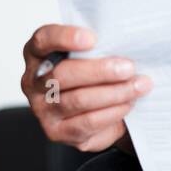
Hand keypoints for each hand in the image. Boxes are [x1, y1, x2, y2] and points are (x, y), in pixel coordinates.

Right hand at [21, 24, 151, 152]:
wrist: (94, 107)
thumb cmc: (92, 72)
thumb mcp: (90, 53)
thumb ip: (98, 45)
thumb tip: (125, 44)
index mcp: (37, 54)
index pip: (43, 40)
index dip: (65, 37)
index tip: (92, 38)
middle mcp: (32, 82)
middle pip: (62, 74)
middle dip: (100, 71)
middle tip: (129, 68)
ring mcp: (42, 109)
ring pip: (78, 100)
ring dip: (114, 93)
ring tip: (138, 86)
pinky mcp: (57, 132)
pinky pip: (86, 123)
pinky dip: (111, 112)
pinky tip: (128, 104)